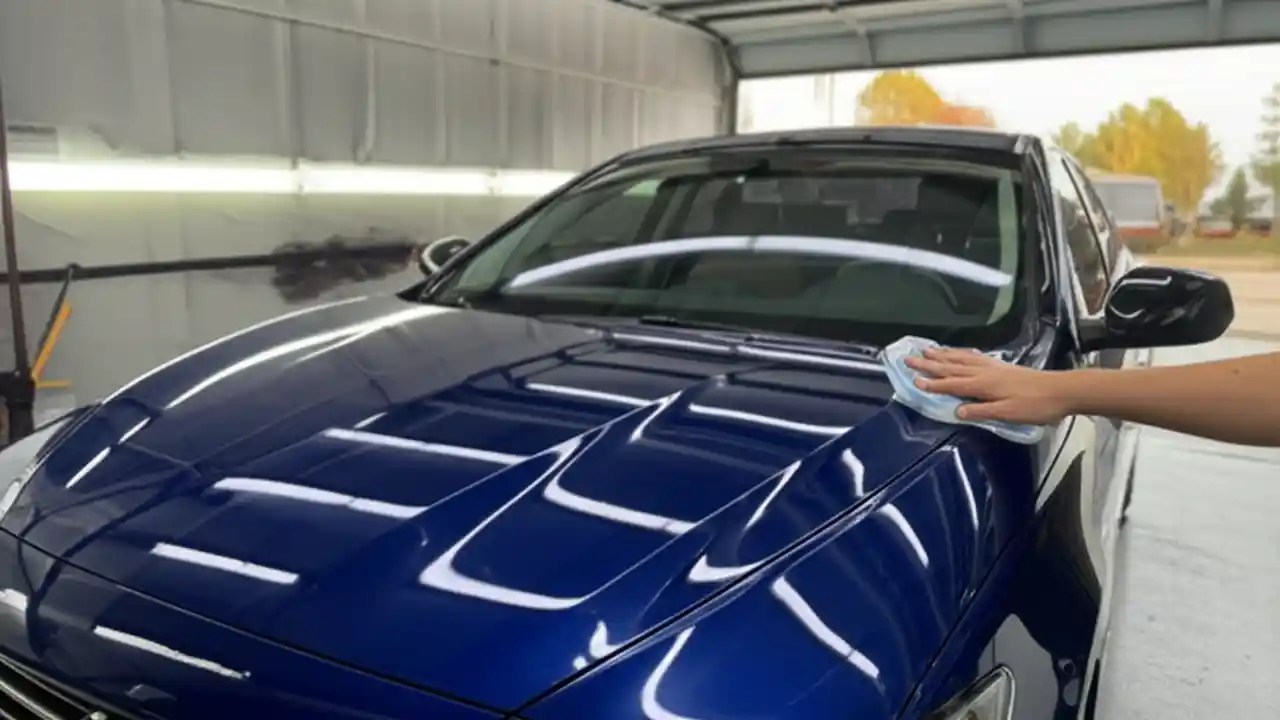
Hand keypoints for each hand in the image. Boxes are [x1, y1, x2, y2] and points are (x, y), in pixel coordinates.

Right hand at [903, 347, 1074, 424]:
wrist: (1060, 390)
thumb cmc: (1035, 406)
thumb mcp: (1008, 413)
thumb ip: (981, 412)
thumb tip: (956, 410)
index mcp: (983, 385)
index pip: (952, 384)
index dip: (932, 383)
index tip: (913, 380)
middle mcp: (984, 372)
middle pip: (952, 367)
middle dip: (930, 364)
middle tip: (909, 358)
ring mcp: (992, 367)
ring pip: (961, 358)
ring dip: (943, 355)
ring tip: (927, 350)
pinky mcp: (1001, 366)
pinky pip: (974, 356)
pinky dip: (961, 353)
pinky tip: (958, 352)